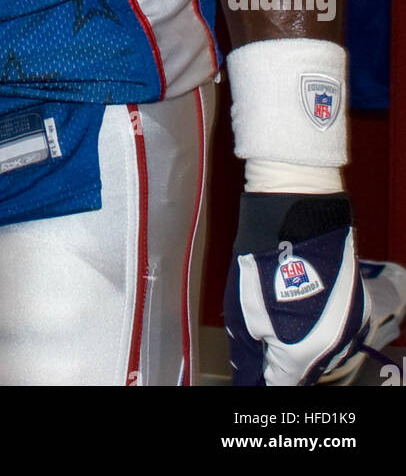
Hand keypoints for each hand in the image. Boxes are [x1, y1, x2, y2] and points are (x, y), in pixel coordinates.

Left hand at [224, 193, 370, 385]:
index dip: (264, 376)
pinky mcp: (358, 306)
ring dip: (303, 343)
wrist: (297, 214)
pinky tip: (303, 302)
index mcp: (302, 354)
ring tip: (282, 311)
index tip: (255, 364)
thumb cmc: (264, 260)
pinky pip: (336, 330)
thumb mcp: (242, 313)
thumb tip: (248, 380)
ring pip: (322, 351)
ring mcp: (349, 326)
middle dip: (283, 359)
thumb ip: (248, 356)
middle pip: (304, 370)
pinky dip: (319, 325)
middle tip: (264, 331)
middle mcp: (333, 347)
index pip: (282, 385)